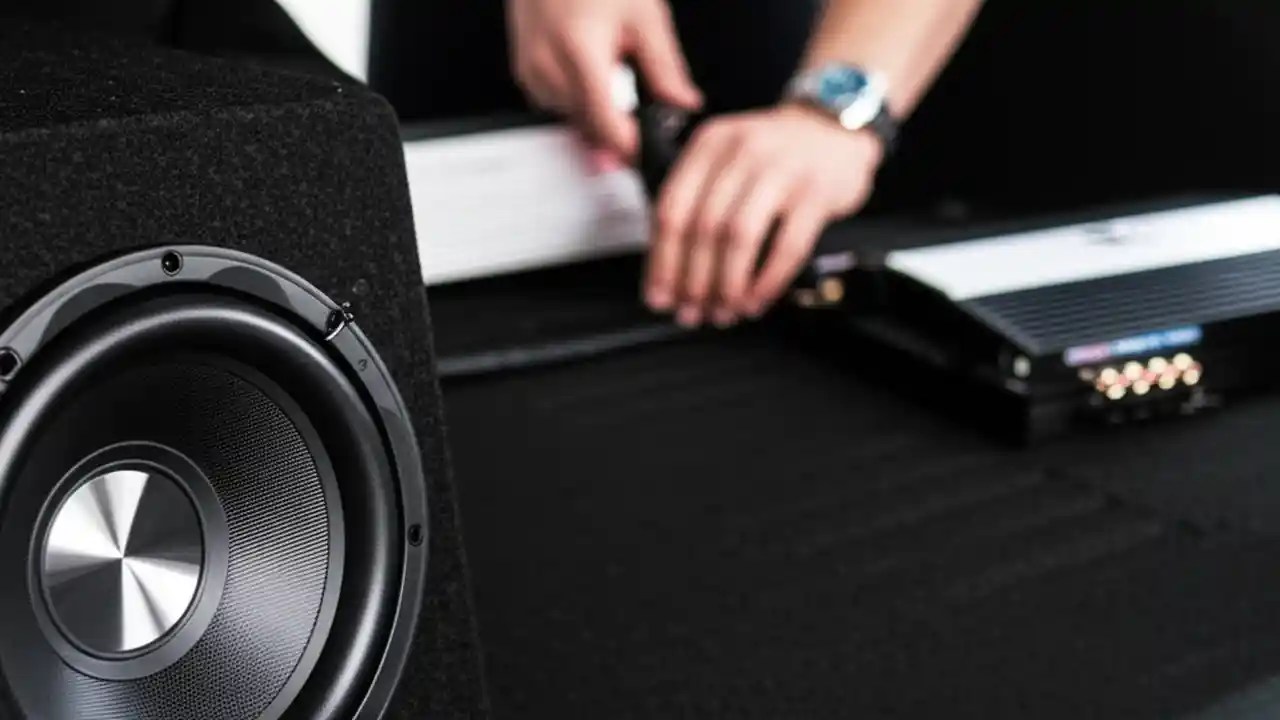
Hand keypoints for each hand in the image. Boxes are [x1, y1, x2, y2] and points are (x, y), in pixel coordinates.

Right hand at [507, 0, 702, 157]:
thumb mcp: (643, 14)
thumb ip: (664, 68)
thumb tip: (683, 104)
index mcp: (579, 54)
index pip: (606, 127)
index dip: (632, 148)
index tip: (650, 153)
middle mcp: (547, 69)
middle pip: (590, 130)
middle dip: (621, 130)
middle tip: (650, 113)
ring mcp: (531, 73)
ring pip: (573, 121)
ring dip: (600, 115)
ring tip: (618, 77)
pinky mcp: (524, 73)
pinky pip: (556, 105)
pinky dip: (580, 101)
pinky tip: (595, 75)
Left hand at [645, 104, 882, 327]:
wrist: (834, 129)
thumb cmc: (774, 154)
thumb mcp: (726, 156)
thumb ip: (694, 199)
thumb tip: (668, 271)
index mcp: (709, 144)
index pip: (671, 209)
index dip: (661, 262)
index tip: (660, 297)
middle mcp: (742, 151)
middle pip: (702, 227)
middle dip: (693, 281)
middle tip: (692, 312)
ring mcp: (781, 170)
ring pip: (739, 237)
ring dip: (727, 285)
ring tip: (724, 312)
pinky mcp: (816, 192)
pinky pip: (787, 246)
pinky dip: (767, 281)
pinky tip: (757, 300)